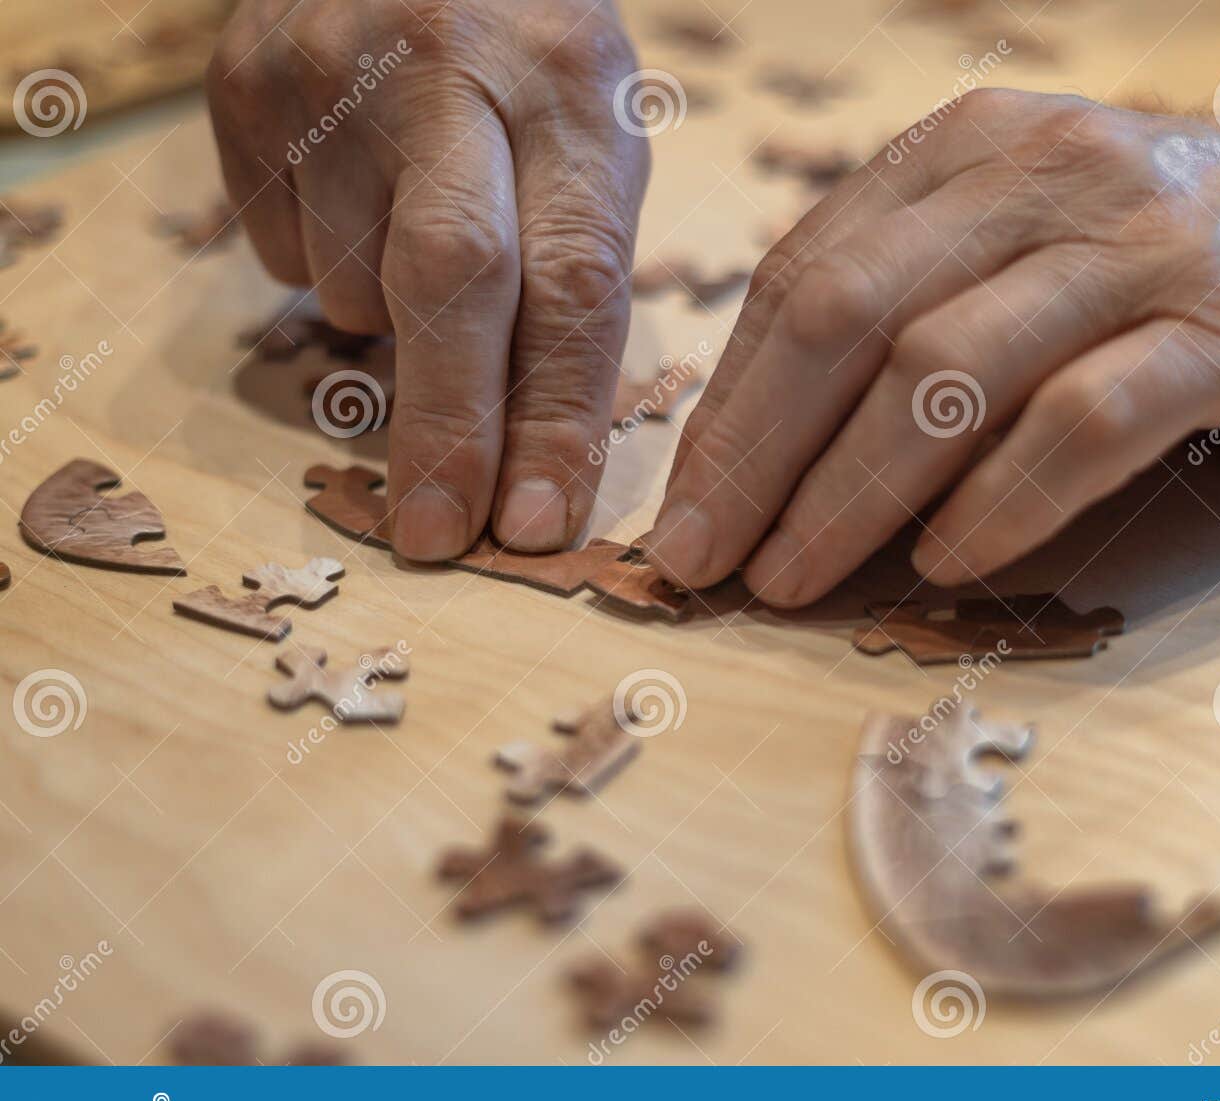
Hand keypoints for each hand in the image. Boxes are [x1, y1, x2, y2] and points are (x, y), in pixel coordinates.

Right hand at [208, 0, 647, 557]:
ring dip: (390, 318)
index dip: (556, 418)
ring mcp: (330, 72)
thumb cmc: (526, 60)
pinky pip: (279, 247)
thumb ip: (572, 274)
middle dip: (450, 427)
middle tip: (442, 535)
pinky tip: (357, 191)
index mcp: (569, 91)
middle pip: (448, 282)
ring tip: (417, 235)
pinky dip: (325, 259)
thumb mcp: (590, 136)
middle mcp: (447, 72)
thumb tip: (528, 456)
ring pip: (351, 284)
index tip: (540, 524)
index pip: (572, 284)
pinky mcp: (242, 82)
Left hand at [643, 87, 1219, 604]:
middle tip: (702, 559)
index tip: (682, 505)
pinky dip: (1000, 501)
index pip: (805, 275)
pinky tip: (946, 565)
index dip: (728, 401)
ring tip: (793, 579)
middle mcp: (1044, 174)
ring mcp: (1140, 245)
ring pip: (947, 371)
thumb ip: (918, 298)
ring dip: (850, 493)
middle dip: (756, 454)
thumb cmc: (1176, 249)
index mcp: (970, 150)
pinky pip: (1082, 419)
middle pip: (848, 317)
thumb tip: (777, 447)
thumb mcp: (1030, 231)